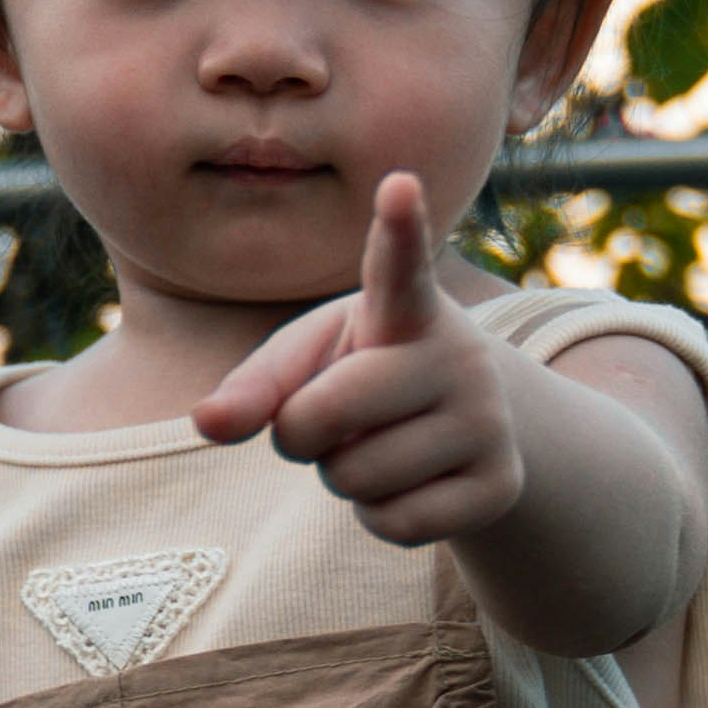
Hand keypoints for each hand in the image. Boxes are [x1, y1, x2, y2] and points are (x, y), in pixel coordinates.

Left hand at [187, 172, 526, 545]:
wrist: (471, 426)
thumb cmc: (364, 376)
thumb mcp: (310, 362)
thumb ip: (254, 384)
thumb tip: (206, 422)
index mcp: (405, 307)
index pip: (398, 265)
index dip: (397, 226)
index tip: (397, 184)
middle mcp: (458, 354)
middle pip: (325, 412)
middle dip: (299, 432)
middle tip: (330, 417)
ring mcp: (488, 420)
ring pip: (357, 479)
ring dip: (344, 476)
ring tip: (380, 443)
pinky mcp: (501, 484)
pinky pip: (394, 524)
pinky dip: (378, 515)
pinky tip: (407, 483)